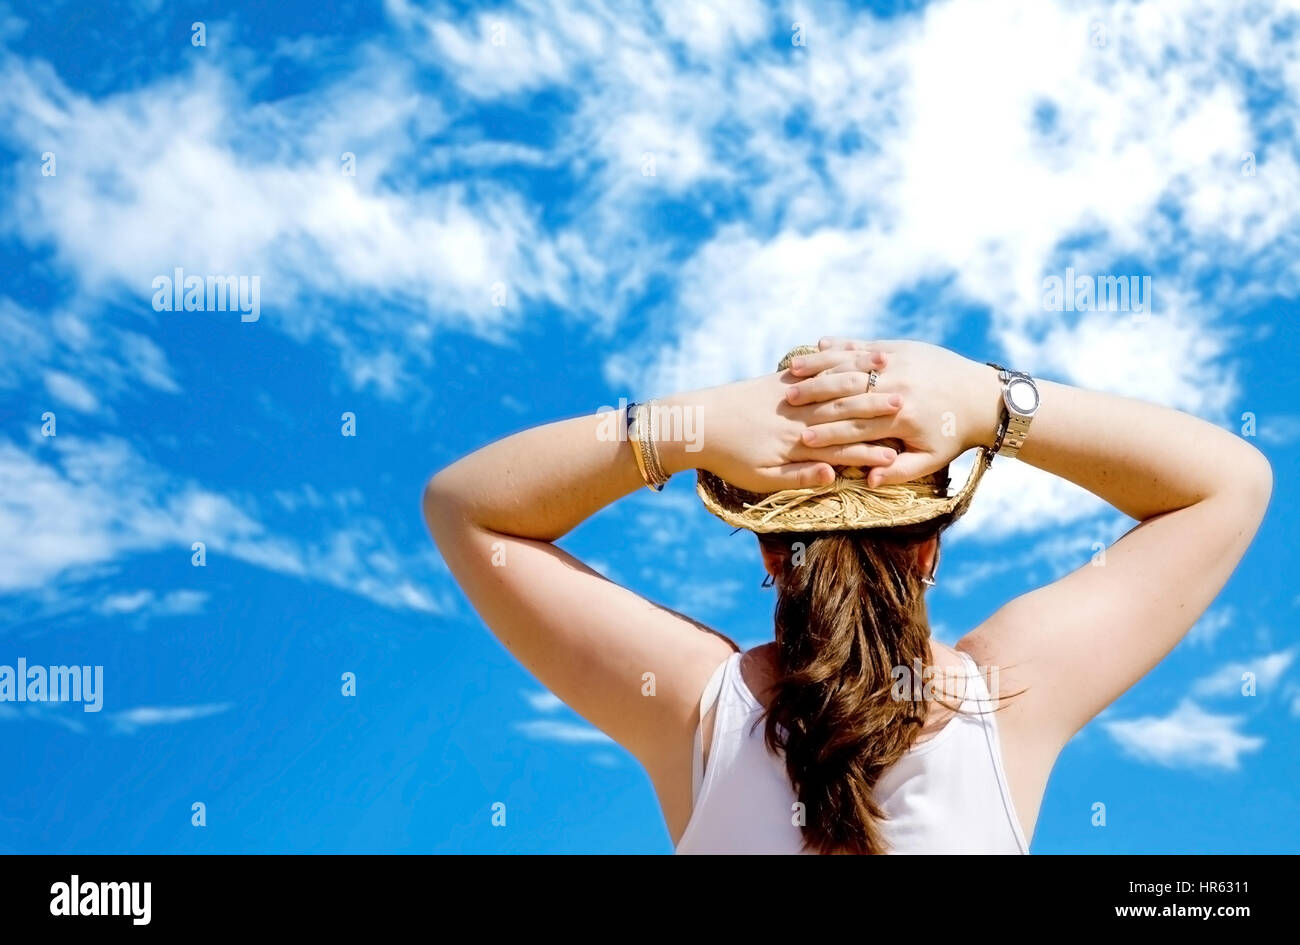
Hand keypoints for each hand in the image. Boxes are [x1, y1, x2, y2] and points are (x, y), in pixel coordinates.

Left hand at [659, 364, 903, 492]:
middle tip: (911, 410)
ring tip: (894, 379)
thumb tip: (833, 476)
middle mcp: (800, 415)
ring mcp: (791, 393)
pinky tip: (860, 359)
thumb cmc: (729, 458)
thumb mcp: (762, 478)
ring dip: (865, 383)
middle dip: (880, 412)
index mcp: (798, 442)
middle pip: (847, 413)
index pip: (844, 448)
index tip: (900, 453)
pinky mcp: (781, 380)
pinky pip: (816, 369)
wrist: (696, 422)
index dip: (873, 451)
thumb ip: (800, 477)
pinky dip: (840, 364)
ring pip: (836, 386)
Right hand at [783, 338, 1002, 485]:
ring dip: (819, 368)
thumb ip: (899, 472)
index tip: (800, 440)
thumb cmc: (954, 434)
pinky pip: (864, 345)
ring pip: (850, 364)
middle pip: (846, 393)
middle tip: (786, 404)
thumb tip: (868, 479)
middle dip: (813, 398)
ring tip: (792, 373)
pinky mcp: (901, 347)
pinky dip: (840, 346)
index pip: (854, 427)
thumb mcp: (931, 460)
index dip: (826, 434)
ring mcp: (898, 363)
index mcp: (901, 419)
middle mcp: (897, 388)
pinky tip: (817, 347)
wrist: (983, 398)